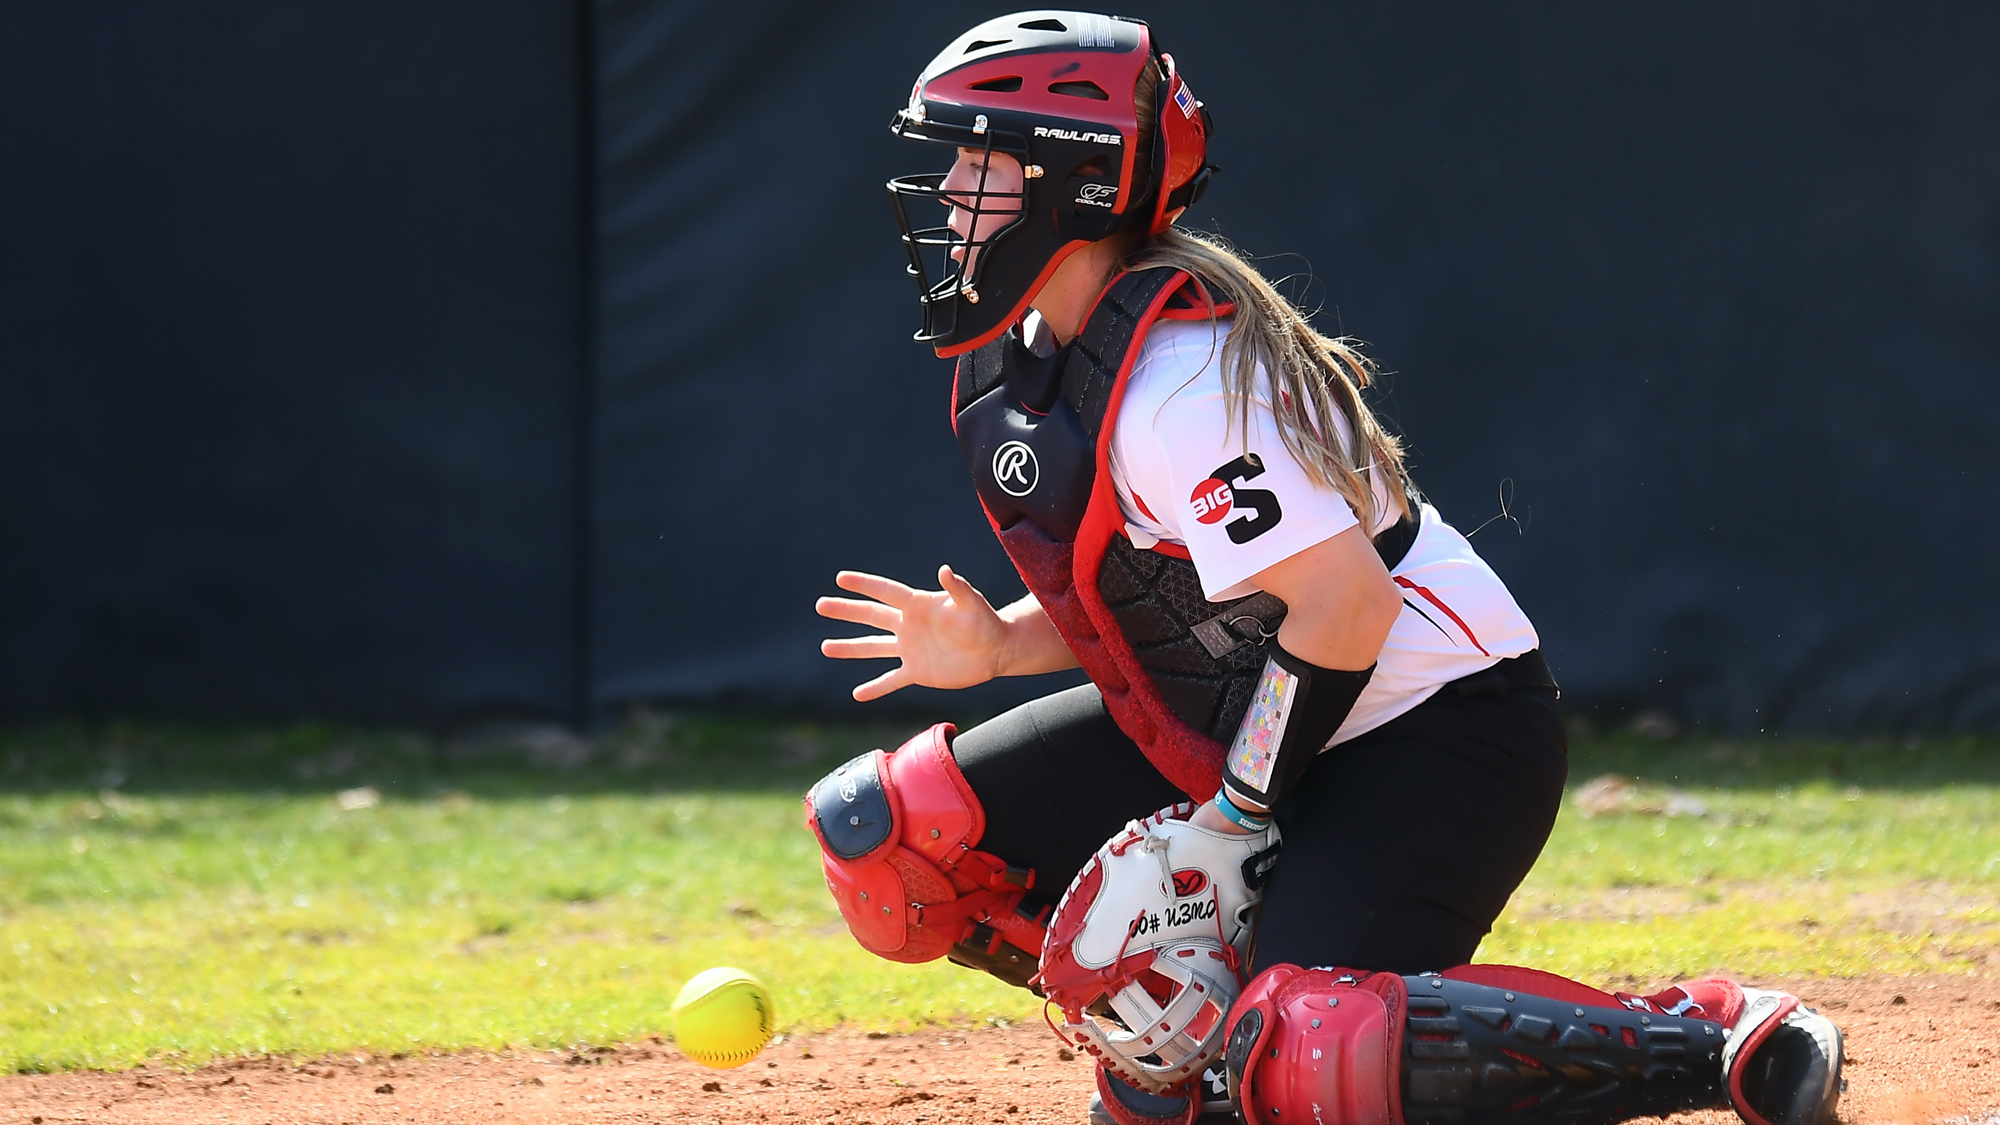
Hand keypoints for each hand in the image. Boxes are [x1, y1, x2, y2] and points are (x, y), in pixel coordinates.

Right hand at [816, 566, 1011, 701]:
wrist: (996, 650)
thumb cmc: (986, 621)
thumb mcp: (973, 603)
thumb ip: (958, 588)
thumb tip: (945, 570)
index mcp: (918, 605)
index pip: (886, 592)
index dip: (864, 585)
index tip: (840, 578)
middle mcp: (908, 625)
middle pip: (871, 616)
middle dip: (846, 611)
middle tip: (821, 605)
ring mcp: (910, 649)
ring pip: (873, 648)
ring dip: (849, 648)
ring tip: (825, 647)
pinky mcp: (917, 672)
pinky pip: (891, 680)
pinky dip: (875, 688)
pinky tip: (857, 695)